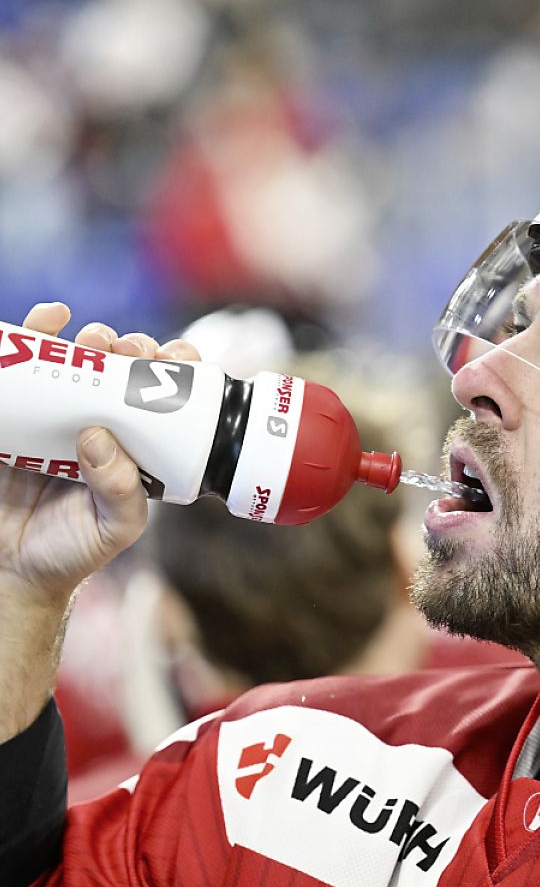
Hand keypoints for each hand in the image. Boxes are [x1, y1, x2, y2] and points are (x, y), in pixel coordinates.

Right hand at [0, 303, 200, 736]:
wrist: (15, 570)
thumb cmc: (77, 548)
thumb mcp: (116, 526)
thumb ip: (120, 491)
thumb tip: (100, 437)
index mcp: (139, 443)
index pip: (167, 393)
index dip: (176, 367)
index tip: (176, 359)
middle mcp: (104, 421)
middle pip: (125, 367)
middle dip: (134, 348)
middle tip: (132, 350)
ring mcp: (60, 416)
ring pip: (79, 360)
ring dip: (92, 338)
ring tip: (97, 340)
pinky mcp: (18, 415)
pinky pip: (23, 370)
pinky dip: (35, 334)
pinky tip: (48, 317)